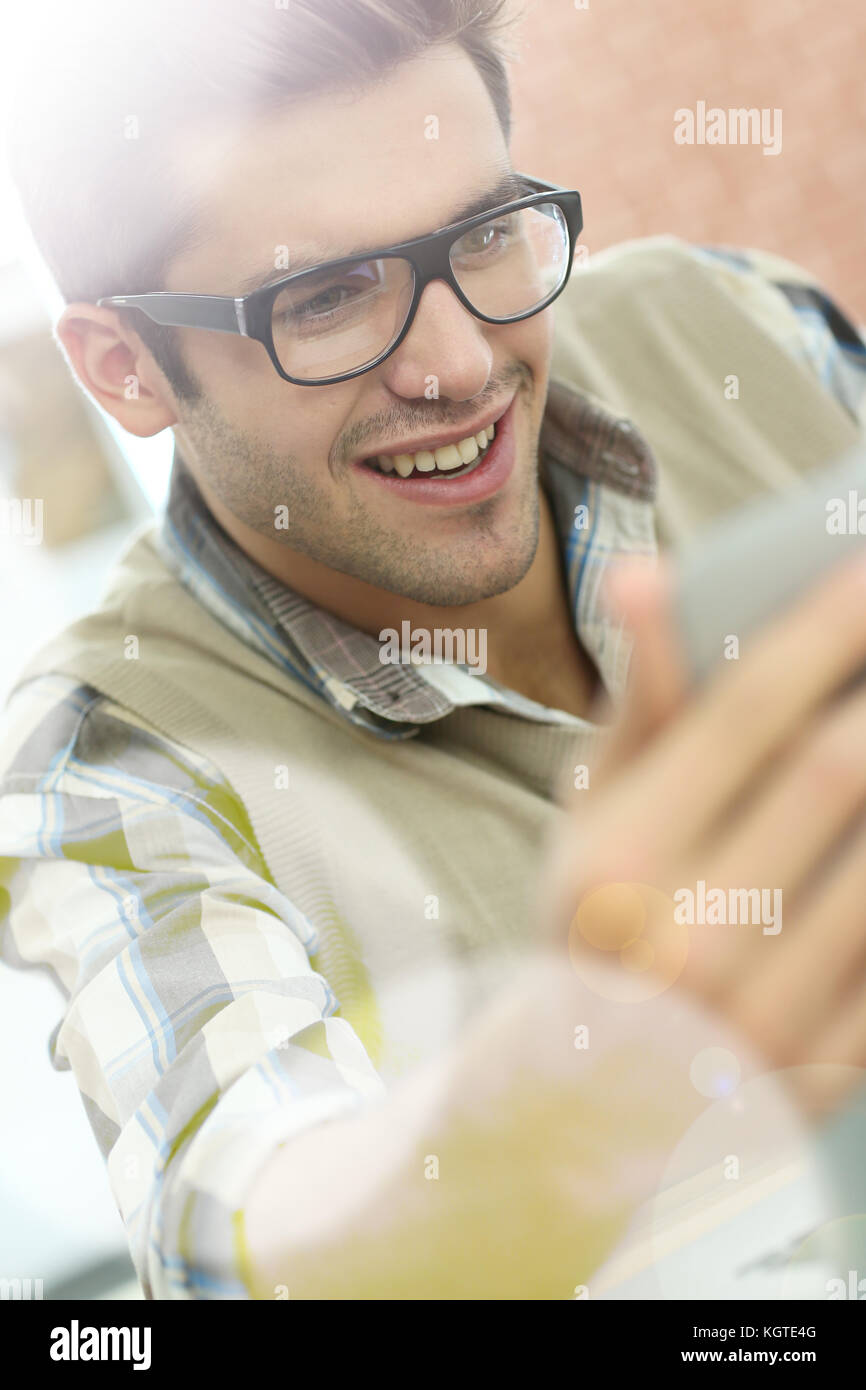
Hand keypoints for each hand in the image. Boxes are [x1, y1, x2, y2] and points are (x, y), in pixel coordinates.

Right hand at [541, 548, 865, 1118]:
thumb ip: (636, 703)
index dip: (833, 623)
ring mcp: (763, 1011)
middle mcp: (688, 933)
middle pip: (842, 768)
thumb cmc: (597, 924)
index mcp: (622, 856)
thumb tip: (646, 571)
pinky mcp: (826, 1064)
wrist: (593, 1099)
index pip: (752, 706)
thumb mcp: (590, 814)